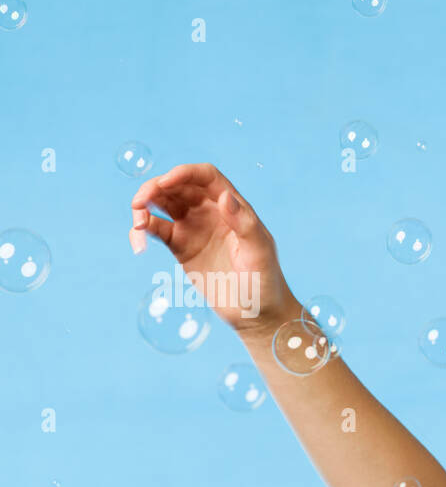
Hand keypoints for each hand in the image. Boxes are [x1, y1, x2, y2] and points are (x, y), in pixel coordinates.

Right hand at [129, 163, 295, 331]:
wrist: (256, 314)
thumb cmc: (265, 282)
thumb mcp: (260, 254)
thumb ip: (245, 225)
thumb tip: (225, 196)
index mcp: (233, 207)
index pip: (205, 176)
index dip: (183, 173)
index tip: (165, 182)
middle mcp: (211, 211)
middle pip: (177, 185)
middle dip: (154, 187)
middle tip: (139, 204)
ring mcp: (194, 227)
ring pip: (161, 203)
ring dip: (143, 206)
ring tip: (139, 225)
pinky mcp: (181, 247)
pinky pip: (155, 229)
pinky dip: (142, 230)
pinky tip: (138, 242)